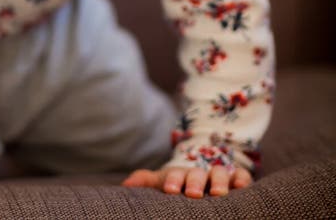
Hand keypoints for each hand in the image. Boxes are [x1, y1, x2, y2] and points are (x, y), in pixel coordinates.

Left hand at [121, 164, 252, 197]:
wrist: (204, 176)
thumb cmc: (180, 185)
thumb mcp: (164, 182)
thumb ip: (147, 182)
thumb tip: (125, 185)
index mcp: (180, 175)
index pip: (175, 175)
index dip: (173, 181)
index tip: (169, 190)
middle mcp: (200, 173)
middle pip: (198, 174)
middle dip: (195, 182)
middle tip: (193, 194)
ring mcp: (219, 175)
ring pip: (220, 174)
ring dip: (219, 182)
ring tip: (218, 194)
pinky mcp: (238, 179)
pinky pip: (242, 176)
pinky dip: (241, 180)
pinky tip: (241, 188)